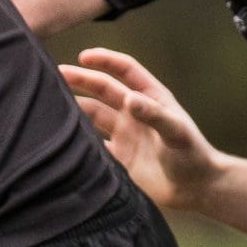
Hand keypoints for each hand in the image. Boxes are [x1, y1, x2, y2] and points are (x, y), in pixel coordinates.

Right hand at [61, 47, 223, 212]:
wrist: (195, 189)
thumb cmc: (193, 156)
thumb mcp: (177, 132)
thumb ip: (154, 115)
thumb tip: (129, 98)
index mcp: (150, 99)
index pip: (125, 71)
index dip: (105, 60)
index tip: (84, 56)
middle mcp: (133, 113)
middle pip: (102, 90)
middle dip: (80, 80)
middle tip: (55, 75)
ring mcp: (123, 135)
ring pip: (91, 116)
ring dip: (74, 110)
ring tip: (51, 106)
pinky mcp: (116, 158)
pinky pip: (91, 146)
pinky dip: (76, 142)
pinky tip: (61, 141)